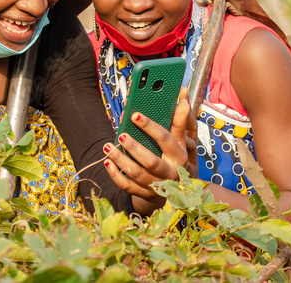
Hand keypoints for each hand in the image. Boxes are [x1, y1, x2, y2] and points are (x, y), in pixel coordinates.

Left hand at [102, 88, 195, 215]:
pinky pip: (127, 187)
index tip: (136, 115)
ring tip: (107, 146)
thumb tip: (183, 96)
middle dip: (135, 148)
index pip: (165, 139)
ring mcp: (156, 185)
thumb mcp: (183, 139)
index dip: (150, 126)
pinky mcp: (144, 193)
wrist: (178, 188)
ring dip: (120, 160)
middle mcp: (169, 172)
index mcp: (179, 156)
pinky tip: (107, 162)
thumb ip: (181, 119)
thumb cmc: (177, 157)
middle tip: (121, 135)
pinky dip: (115, 175)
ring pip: (136, 174)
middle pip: (151, 161)